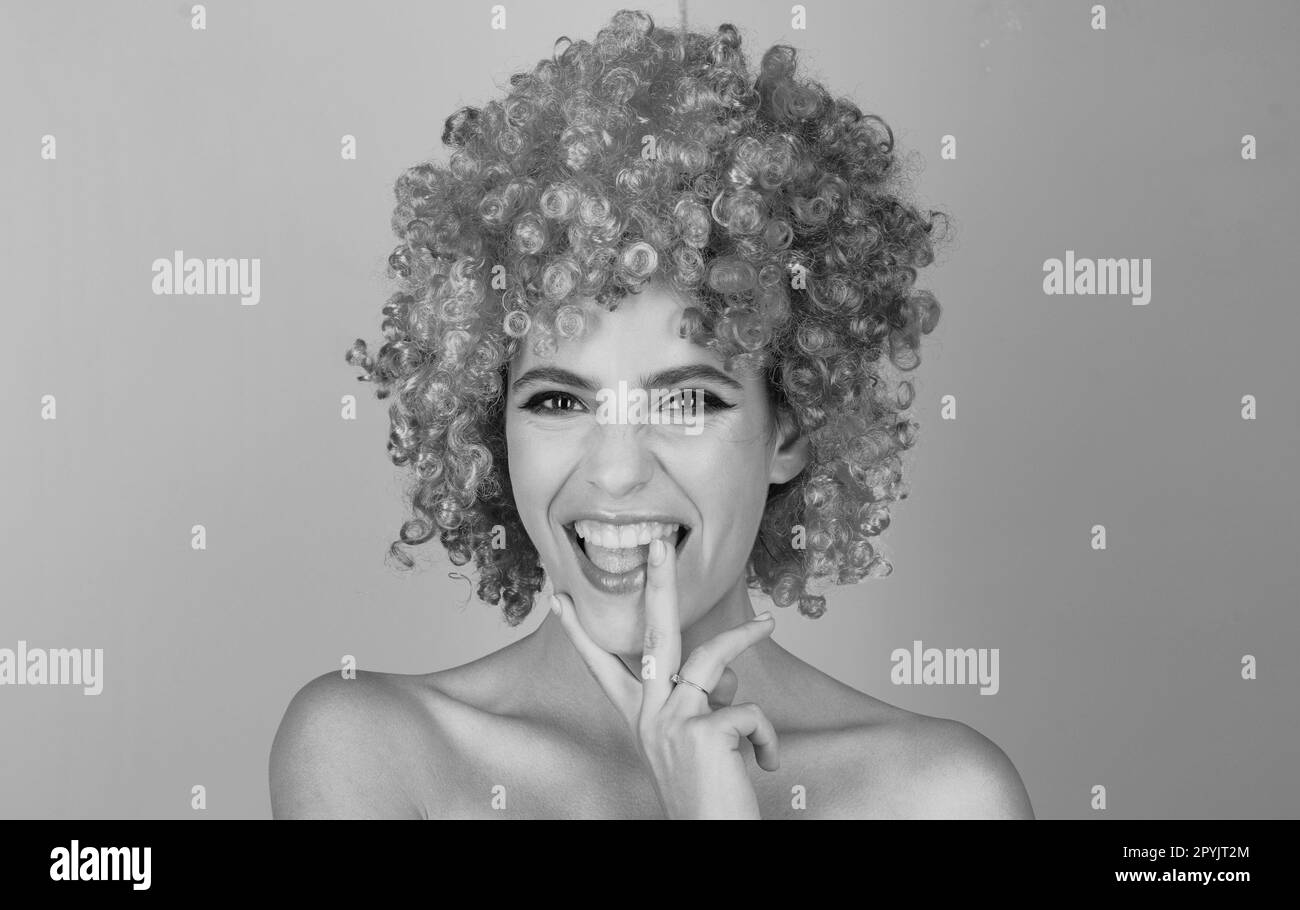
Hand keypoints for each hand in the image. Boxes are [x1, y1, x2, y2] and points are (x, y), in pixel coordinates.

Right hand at [550, 534, 779, 818]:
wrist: (711, 840)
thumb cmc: (709, 797)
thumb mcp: (697, 742)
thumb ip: (704, 703)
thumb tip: (726, 676)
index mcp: (642, 719)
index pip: (604, 667)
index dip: (581, 633)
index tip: (558, 599)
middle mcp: (649, 716)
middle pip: (652, 635)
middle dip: (657, 584)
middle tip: (659, 542)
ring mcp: (673, 722)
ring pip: (711, 657)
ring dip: (743, 637)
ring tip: (770, 623)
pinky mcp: (704, 733)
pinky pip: (749, 710)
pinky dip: (767, 738)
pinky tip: (766, 766)